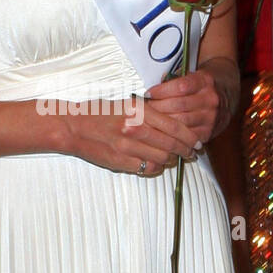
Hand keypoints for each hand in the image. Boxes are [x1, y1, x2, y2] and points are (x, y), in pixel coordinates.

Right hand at [62, 94, 203, 175]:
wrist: (74, 127)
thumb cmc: (101, 113)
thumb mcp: (128, 104)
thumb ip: (150, 111)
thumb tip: (175, 120)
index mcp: (139, 110)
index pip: (175, 127)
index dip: (191, 137)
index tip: (198, 142)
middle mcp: (135, 128)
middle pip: (172, 145)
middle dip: (186, 151)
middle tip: (192, 153)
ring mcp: (128, 146)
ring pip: (163, 158)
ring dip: (172, 160)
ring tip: (174, 158)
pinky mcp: (121, 161)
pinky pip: (148, 169)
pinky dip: (156, 168)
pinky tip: (156, 163)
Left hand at [146, 65, 234, 142]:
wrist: (226, 94)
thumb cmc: (201, 85)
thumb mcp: (191, 75)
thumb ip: (173, 82)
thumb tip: (150, 93)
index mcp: (205, 81)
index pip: (180, 86)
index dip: (161, 91)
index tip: (148, 94)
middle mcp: (210, 99)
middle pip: (178, 105)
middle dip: (158, 108)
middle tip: (144, 109)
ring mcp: (211, 117)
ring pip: (181, 122)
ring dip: (162, 122)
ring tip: (149, 120)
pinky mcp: (209, 131)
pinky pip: (187, 136)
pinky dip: (172, 135)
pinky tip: (161, 132)